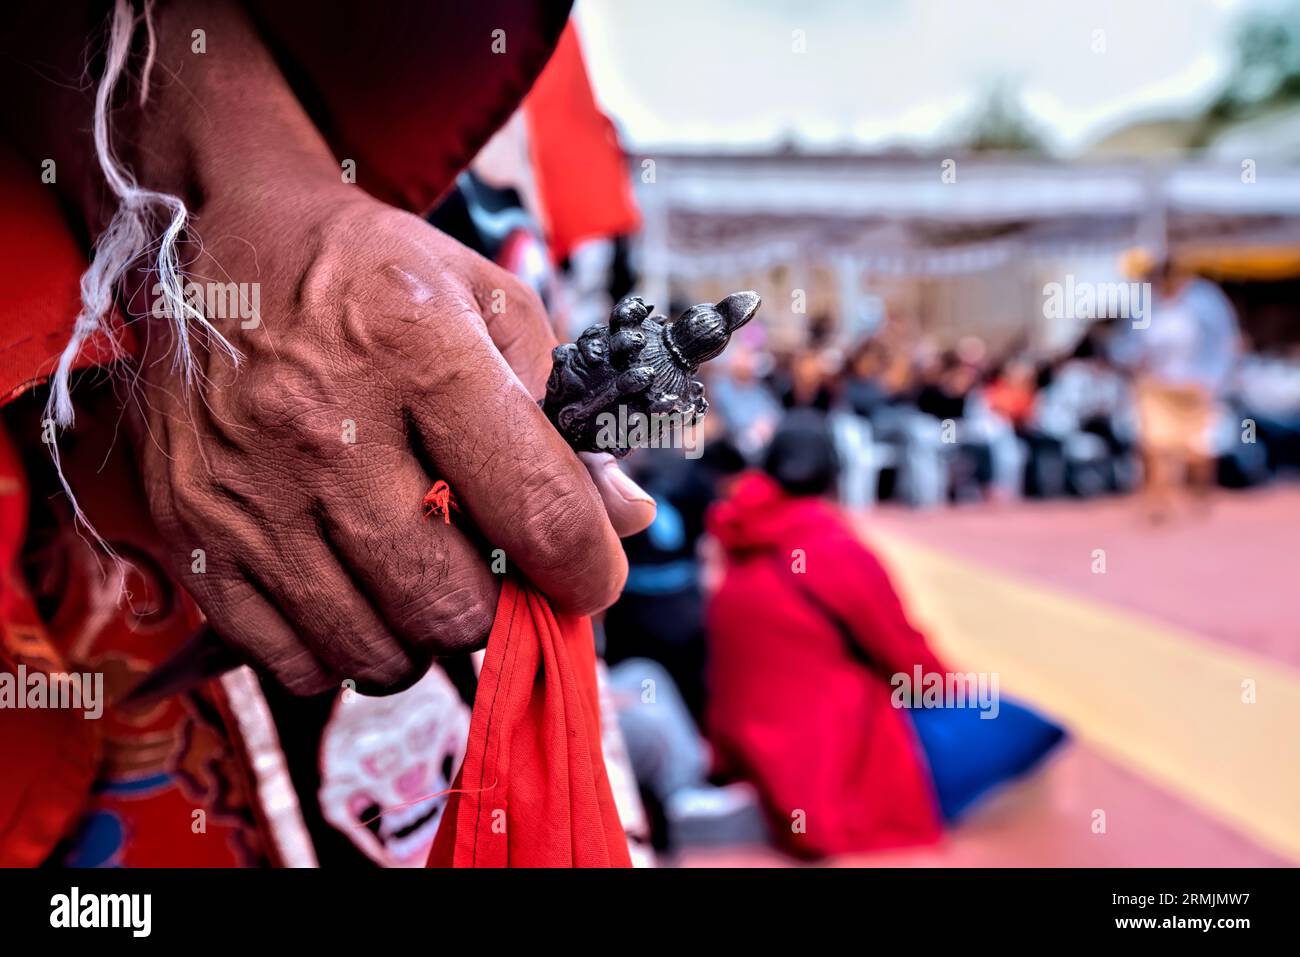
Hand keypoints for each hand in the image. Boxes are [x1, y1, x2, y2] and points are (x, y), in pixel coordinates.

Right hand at [131, 186, 652, 694]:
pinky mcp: (191, 532)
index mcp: (418, 348)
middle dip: (498, 610)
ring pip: (371, 648)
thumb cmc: (375, 275)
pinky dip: (343, 653)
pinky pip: (291, 659)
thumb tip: (623, 520)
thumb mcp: (490, 303)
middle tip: (499, 578)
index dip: (586, 570)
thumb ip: (566, 415)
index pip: (534, 505)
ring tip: (427, 583)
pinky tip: (359, 597)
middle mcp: (323, 425)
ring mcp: (248, 488)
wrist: (227, 241)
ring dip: (424, 639)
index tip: (592, 581)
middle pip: (449, 600)